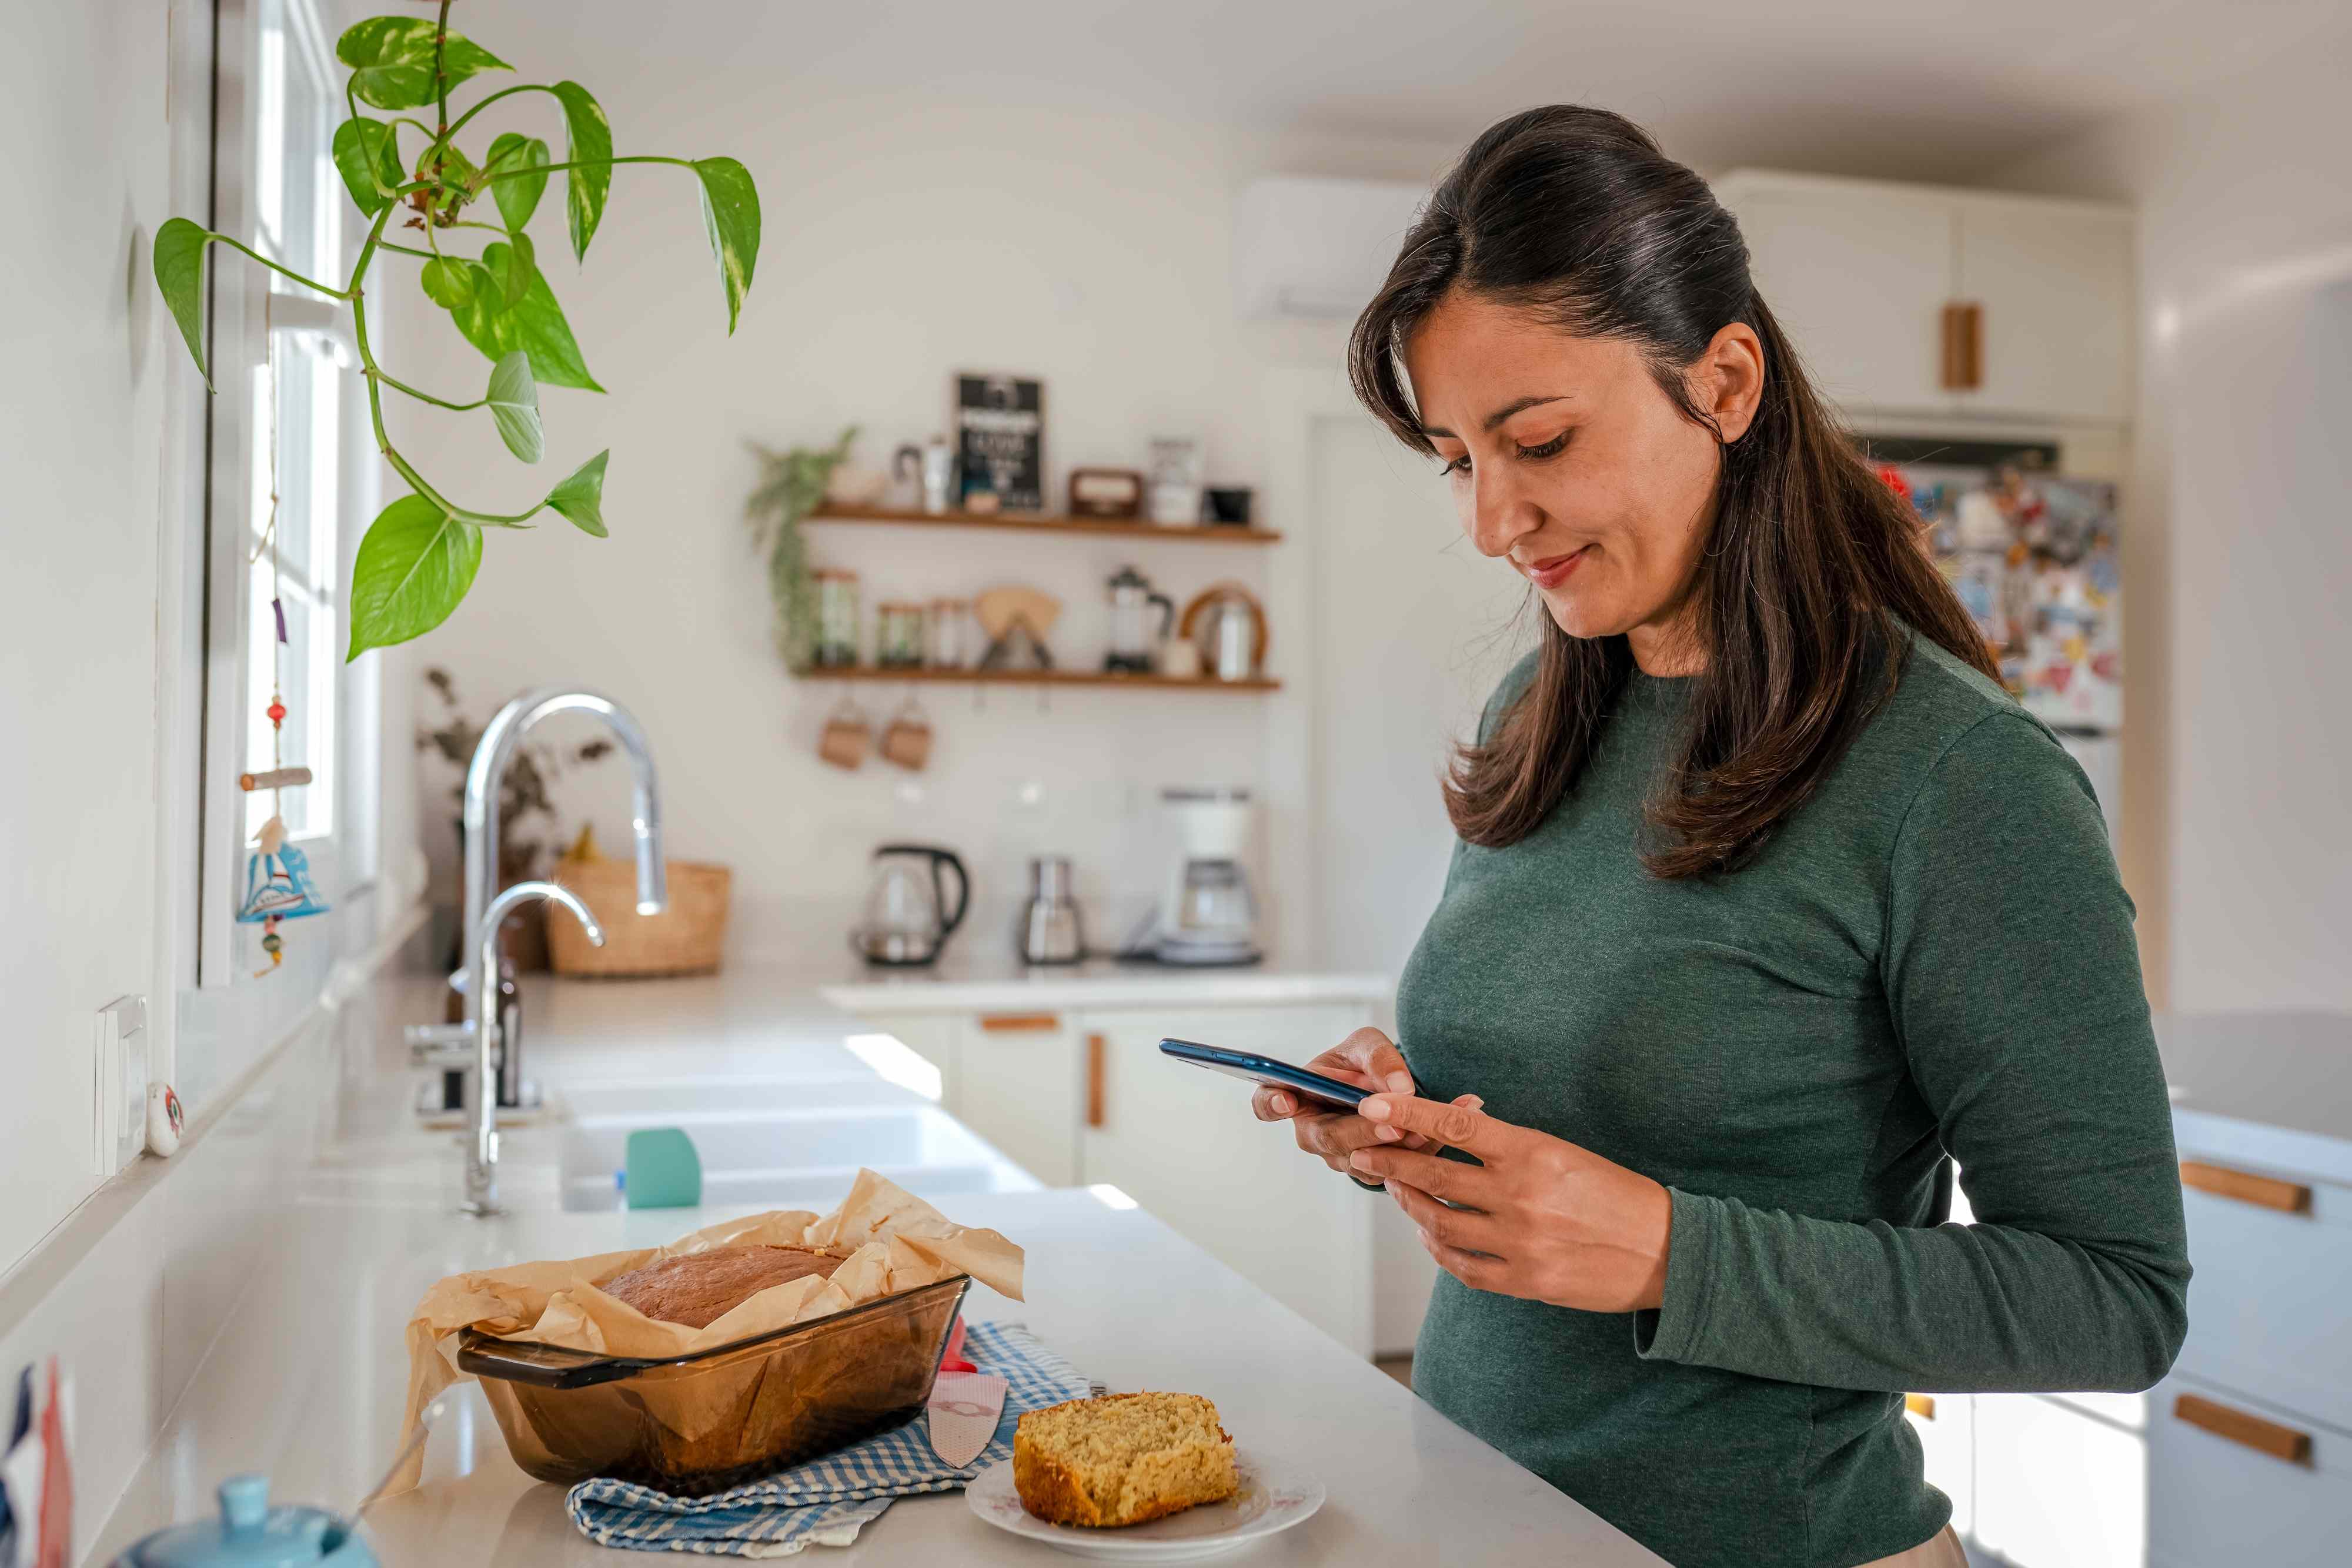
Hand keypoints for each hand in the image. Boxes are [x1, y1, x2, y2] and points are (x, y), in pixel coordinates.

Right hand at [1248, 1027, 1480, 1179]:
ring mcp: (1342, 1156)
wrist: (1390, 1087)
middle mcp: (1315, 1131)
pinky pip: (1397, 1168)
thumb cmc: (1365, 1063)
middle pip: (1328, 1139)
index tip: (1287, 1100)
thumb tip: (1399, 1086)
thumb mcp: (1369, 1044)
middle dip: (1361, 1133)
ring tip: (1429, 1129)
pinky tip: (1454, 1124)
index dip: (1273, 1104)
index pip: (1269, 1103)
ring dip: (1399, 1148)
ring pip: (1366, 1160)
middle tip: (1392, 1127)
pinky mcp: (1374, 1171)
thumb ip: (1379, 1057)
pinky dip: (1427, 1148)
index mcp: (1300, 1095)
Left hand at [1350, 1092, 1673, 1313]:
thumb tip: (1451, 1133)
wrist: (1666, 1249)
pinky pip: (1462, 1267)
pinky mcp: (1526, 1281)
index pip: (1455, 1123)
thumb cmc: (1614, 1192)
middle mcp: (1520, 1196)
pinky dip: (1439, 1249)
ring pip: (1439, 1224)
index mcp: (1532, 1152)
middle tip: (1363, 1154)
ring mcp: (1521, 1242)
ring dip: (1410, 1207)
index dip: (1408, 1114)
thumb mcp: (1563, 1151)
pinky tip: (1430, 1234)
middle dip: (1389, 1164)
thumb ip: (1507, 1146)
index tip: (1372, 1107)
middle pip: (1433, 1177)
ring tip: (1397, 1192)